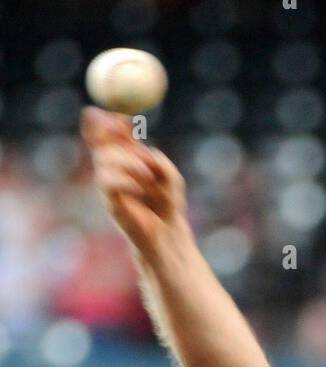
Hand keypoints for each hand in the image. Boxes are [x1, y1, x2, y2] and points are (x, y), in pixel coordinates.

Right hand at [80, 106, 187, 253]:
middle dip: (110, 133)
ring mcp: (110, 185)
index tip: (123, 118)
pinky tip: (140, 189)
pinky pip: (107, 182)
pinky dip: (124, 180)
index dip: (108, 122)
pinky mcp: (110, 202)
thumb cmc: (169, 203)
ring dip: (128, 163)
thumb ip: (156, 159)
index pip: (108, 133)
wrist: (169, 233)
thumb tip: (138, 148)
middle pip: (101, 142)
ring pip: (104, 160)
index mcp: (126, 157)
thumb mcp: (169, 175)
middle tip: (123, 128)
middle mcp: (114, 169)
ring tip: (148, 176)